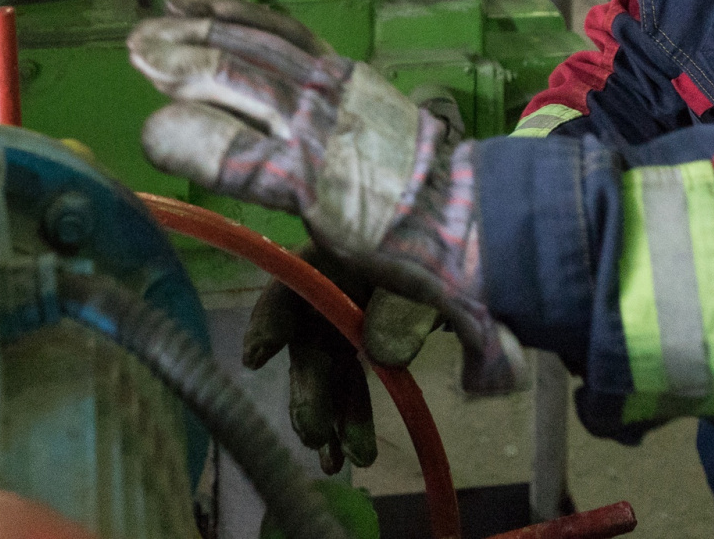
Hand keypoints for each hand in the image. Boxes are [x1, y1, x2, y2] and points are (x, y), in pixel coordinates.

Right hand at [130, 0, 523, 391]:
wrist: (465, 208)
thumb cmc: (410, 255)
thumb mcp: (390, 284)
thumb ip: (384, 309)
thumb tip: (385, 344)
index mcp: (330, 187)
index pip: (256, 163)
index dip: (202, 147)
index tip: (153, 134)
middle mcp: (328, 127)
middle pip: (250, 84)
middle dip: (189, 64)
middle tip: (137, 53)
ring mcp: (335, 89)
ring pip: (263, 47)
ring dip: (204, 30)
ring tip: (152, 25)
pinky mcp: (340, 71)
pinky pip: (283, 32)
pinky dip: (240, 13)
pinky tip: (198, 5)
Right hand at [243, 249, 438, 472]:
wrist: (457, 262)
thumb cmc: (433, 250)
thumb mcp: (420, 271)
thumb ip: (402, 307)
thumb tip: (385, 357)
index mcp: (332, 255)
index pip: (291, 284)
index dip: (269, 320)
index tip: (256, 359)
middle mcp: (325, 290)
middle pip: (308, 342)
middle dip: (308, 391)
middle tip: (312, 432)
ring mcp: (339, 321)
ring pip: (328, 374)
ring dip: (332, 418)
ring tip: (337, 463)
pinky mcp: (359, 345)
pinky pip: (350, 385)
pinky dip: (348, 420)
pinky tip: (345, 457)